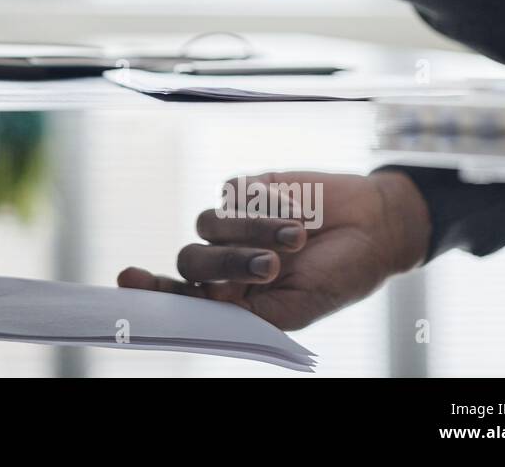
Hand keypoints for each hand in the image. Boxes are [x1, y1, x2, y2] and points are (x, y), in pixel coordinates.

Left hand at [118, 170, 429, 329]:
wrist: (376, 229)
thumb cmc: (341, 275)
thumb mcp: (300, 308)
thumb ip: (252, 314)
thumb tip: (205, 306)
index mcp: (233, 298)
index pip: (178, 296)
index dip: (149, 290)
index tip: (127, 279)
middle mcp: (225, 261)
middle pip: (190, 260)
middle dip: (225, 263)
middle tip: (270, 265)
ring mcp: (235, 223)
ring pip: (208, 223)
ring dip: (252, 231)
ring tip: (297, 237)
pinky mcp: (249, 190)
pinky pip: (233, 192)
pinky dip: (264, 203)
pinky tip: (298, 210)